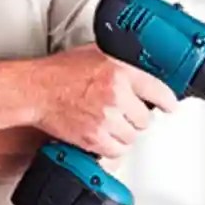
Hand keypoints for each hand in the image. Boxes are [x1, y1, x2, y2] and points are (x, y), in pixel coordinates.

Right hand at [30, 44, 177, 159]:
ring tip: (109, 123)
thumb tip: (138, 68)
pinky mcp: (94, 138)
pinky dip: (111, 147)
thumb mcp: (94, 54)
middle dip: (135, 117)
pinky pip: (117, 151)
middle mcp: (116, 96)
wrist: (34, 91)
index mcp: (120, 73)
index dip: (167, 101)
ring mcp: (106, 119)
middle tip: (122, 112)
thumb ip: (119, 63)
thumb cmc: (58, 72)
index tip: (169, 106)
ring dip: (124, 133)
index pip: (160, 92)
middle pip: (146, 119)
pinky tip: (102, 135)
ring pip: (132, 136)